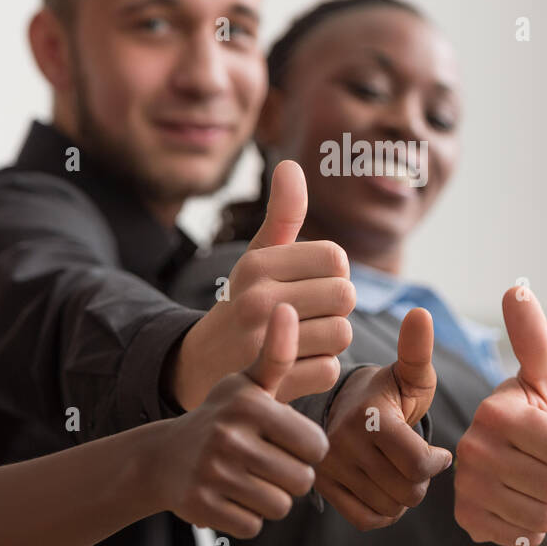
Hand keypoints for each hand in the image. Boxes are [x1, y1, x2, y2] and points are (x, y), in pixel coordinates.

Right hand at [158, 303, 329, 538]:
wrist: (164, 456)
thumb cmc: (223, 416)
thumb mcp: (249, 383)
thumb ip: (277, 353)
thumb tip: (288, 306)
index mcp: (250, 406)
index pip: (316, 446)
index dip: (309, 449)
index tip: (289, 442)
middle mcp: (230, 438)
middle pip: (301, 480)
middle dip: (291, 477)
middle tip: (269, 464)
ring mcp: (212, 474)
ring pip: (279, 507)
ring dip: (271, 499)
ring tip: (251, 479)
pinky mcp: (201, 506)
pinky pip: (252, 527)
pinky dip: (246, 517)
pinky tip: (231, 497)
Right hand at [172, 160, 355, 408]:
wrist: (201, 364)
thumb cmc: (243, 300)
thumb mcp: (258, 255)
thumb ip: (283, 213)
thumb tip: (292, 165)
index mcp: (258, 263)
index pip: (337, 258)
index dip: (335, 273)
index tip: (314, 283)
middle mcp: (257, 299)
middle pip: (345, 296)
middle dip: (337, 308)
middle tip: (312, 314)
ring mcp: (262, 342)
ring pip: (342, 334)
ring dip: (331, 340)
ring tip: (305, 338)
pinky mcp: (271, 380)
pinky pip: (330, 369)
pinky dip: (320, 369)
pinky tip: (298, 364)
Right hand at [314, 308, 453, 529]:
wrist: (346, 406)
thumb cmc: (390, 391)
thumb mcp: (410, 372)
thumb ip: (418, 350)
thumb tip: (420, 313)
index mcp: (368, 416)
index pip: (418, 464)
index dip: (437, 462)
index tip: (439, 451)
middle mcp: (342, 443)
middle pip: (406, 490)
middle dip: (422, 480)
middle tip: (419, 462)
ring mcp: (329, 467)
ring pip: (388, 507)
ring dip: (404, 496)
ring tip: (402, 472)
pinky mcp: (323, 487)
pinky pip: (365, 519)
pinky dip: (384, 513)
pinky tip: (387, 490)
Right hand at [454, 286, 546, 545]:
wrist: (513, 459)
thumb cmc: (533, 414)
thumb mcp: (542, 377)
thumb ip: (533, 337)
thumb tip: (515, 288)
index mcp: (493, 412)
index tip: (545, 433)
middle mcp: (471, 450)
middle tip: (538, 460)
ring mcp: (467, 488)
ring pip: (544, 514)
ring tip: (529, 480)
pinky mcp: (469, 519)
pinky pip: (526, 536)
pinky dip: (530, 525)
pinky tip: (516, 502)